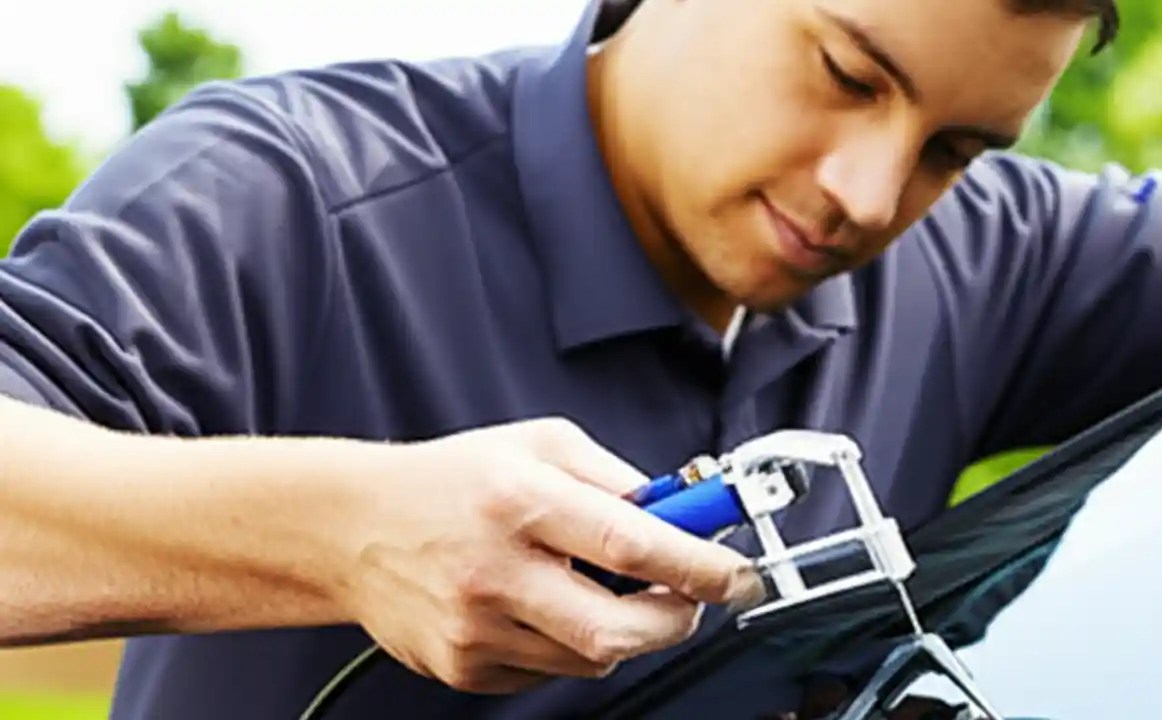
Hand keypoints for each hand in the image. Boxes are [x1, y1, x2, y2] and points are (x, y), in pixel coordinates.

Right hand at [328, 418, 764, 693]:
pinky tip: (546, 606)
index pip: (633, 545)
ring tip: (599, 585)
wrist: (353, 527)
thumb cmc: (453, 479)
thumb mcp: (540, 444)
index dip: (700, 566)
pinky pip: (550, 673)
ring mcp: (476, 628)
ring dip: (622, 628)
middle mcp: (495, 568)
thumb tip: (682, 513)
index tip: (737, 574)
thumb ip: (616, 477)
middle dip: (676, 619)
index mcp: (520, 499)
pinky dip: (570, 644)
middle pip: (619, 629)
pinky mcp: (463, 667)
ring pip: (592, 657)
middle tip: (688, 596)